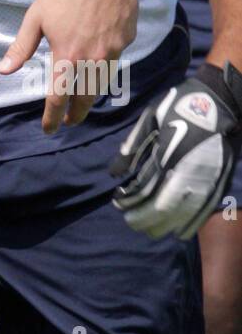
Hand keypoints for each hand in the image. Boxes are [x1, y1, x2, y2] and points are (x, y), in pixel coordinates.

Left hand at [0, 0, 137, 134]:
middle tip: (68, 121)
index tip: (49, 128)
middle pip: (85, 99)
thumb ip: (21, 48)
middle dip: (76, 114)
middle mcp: (92, 60)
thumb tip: (4, 71)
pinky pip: (115, 62)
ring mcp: (113, 51)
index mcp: (67, 56)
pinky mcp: (127, 41)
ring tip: (82, 102)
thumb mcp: (36, 17)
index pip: (59, 98)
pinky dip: (104, 71)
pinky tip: (98, 67)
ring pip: (102, 84)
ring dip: (91, 96)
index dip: (53, 117)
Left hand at [110, 62, 241, 239]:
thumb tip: (113, 173)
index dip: (131, 204)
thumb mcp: (150, 119)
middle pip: (165, 211)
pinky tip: (179, 232)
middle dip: (145, 220)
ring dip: (165, 226)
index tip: (118, 203)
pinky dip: (191, 225)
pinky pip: (205, 211)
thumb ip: (132, 147)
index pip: (147, 193)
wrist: (219, 100)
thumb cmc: (179, 106)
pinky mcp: (220, 182)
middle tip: (130, 221)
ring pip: (185, 215)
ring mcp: (208, 180)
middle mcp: (190, 173)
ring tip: (149, 229)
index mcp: (170, 156)